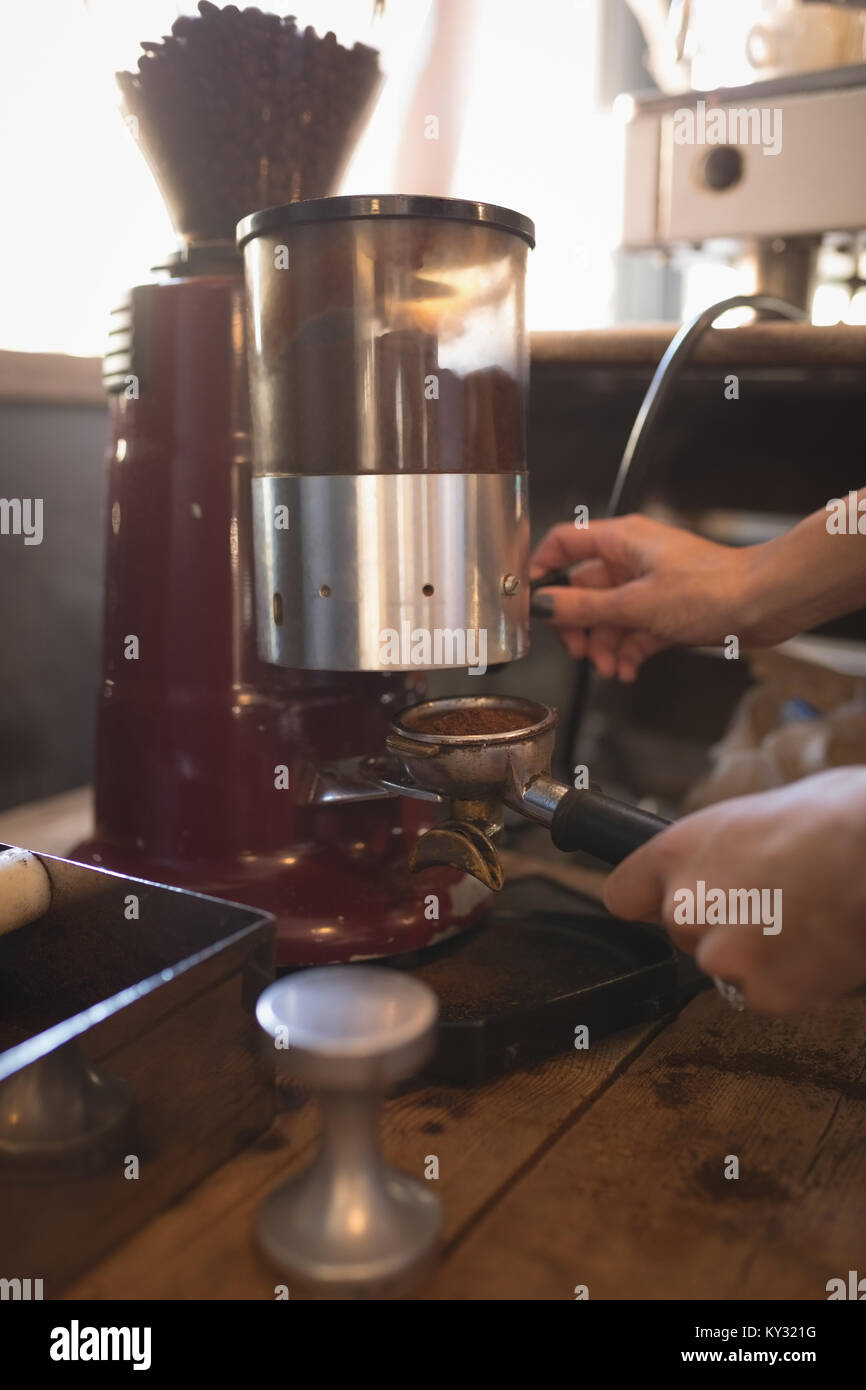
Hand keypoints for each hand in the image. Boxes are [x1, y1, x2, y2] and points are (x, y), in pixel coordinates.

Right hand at [529, 514, 772, 681]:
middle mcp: (633, 559)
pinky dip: (628, 651)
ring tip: (610, 668)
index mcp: (621, 541)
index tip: (531, 602)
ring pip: (609, 616)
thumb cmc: (711, 589)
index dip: (542, 569)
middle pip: (584, 589)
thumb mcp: (634, 604)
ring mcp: (651, 585)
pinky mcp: (668, 609)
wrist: (765, 604)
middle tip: (578, 649)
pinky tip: (628, 669)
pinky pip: (634, 630)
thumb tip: (543, 605)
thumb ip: (583, 607)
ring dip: (605, 645)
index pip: (565, 543)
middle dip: (579, 624)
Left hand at [603, 768, 865, 1014]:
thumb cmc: (828, 819)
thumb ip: (715, 855)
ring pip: (727, 968)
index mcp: (676, 853)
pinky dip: (795, 981)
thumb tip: (720, 870)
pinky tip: (820, 945)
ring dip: (760, 957)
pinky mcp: (760, 992)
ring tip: (807, 919)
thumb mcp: (748, 817)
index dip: (650, 900)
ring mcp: (719, 954)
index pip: (623, 895)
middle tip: (777, 902)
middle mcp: (684, 906)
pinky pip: (767, 995)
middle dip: (725, 926)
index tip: (661, 903)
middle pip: (685, 934)